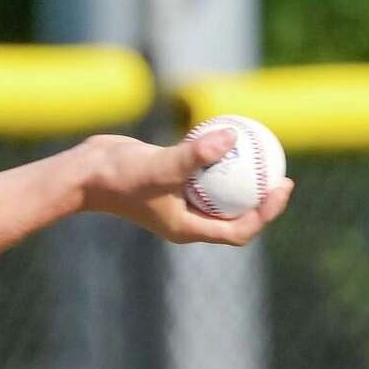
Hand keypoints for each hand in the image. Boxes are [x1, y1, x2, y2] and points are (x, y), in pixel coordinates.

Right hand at [78, 131, 293, 246]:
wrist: (86, 172)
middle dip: (263, 200)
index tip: (280, 188)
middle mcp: (187, 219)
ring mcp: (180, 202)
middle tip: (282, 175)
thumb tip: (230, 137)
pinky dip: (220, 161)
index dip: (265, 214)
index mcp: (187, 229)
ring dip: (244, 181)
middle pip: (236, 217)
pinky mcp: (173, 183)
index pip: (238, 231)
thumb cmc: (119, 175)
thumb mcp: (158, 166)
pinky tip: (232, 137)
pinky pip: (206, 174)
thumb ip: (193, 155)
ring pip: (221, 195)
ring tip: (265, 156)